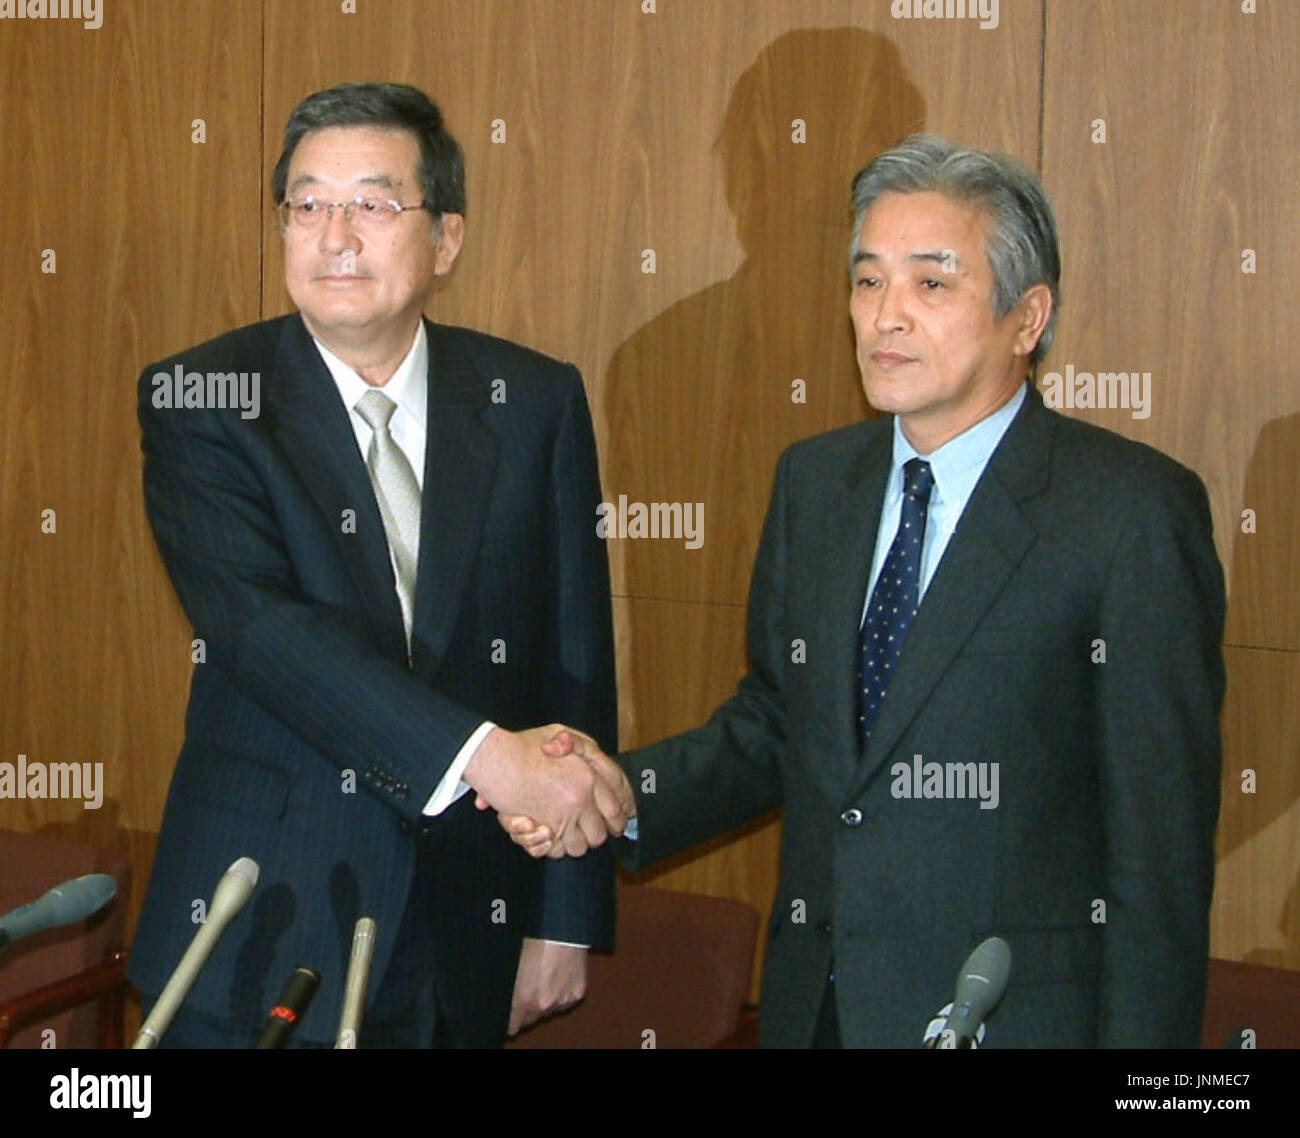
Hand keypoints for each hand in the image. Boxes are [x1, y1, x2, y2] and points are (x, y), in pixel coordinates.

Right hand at [465, 725, 625, 856]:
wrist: (494, 758)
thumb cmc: (524, 745)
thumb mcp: (559, 734)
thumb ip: (580, 746)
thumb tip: (596, 761)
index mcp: (589, 779)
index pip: (616, 811)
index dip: (617, 822)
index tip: (615, 826)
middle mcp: (578, 801)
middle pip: (598, 835)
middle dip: (593, 835)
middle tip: (585, 829)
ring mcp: (560, 818)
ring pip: (577, 848)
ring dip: (571, 843)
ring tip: (563, 832)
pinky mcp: (539, 830)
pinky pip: (554, 851)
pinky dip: (550, 847)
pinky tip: (545, 835)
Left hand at [508, 938, 586, 1035]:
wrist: (564, 929)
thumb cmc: (536, 939)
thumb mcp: (514, 965)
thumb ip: (512, 989)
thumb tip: (509, 998)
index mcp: (523, 998)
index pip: (512, 1025)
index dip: (510, 1019)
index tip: (509, 1014)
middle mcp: (543, 1004)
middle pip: (530, 1020)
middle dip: (526, 1010)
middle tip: (526, 992)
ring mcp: (562, 1000)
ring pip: (548, 1012)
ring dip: (545, 1002)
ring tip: (544, 979)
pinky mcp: (577, 994)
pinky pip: (564, 1003)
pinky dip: (561, 995)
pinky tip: (558, 977)